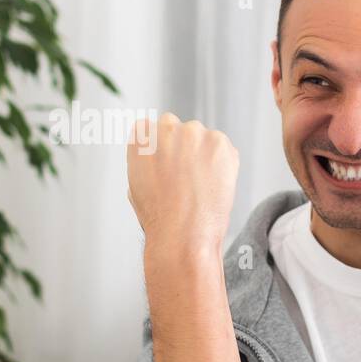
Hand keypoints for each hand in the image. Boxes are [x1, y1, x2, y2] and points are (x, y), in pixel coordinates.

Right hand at [126, 112, 238, 254]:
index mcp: (142, 135)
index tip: (170, 164)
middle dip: (185, 148)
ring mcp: (195, 133)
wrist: (183, 233)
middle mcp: (167, 128)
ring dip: (205, 154)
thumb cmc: (159, 216)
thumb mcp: (136, 182)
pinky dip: (224, 162)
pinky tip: (214, 184)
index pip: (154, 128)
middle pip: (181, 129)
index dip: (164, 149)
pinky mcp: (220, 143)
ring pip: (204, 138)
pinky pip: (224, 148)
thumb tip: (159, 153)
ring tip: (201, 184)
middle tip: (188, 177)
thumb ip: (146, 159)